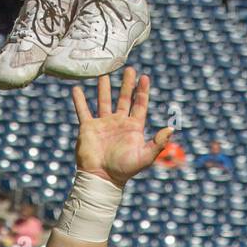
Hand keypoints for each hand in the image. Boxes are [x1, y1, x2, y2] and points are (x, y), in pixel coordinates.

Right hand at [71, 67, 172, 189]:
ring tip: (103, 72)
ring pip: (103, 100)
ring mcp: (103, 123)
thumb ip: (157, 143)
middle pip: (123, 98)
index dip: (142, 91)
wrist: (101, 179)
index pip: (139, 104)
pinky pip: (83, 110)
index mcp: (133, 127)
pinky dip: (79, 100)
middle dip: (127, 84)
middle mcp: (118, 122)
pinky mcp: (88, 128)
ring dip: (104, 87)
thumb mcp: (145, 157)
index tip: (144, 77)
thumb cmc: (124, 170)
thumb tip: (171, 129)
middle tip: (129, 68)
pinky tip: (76, 88)